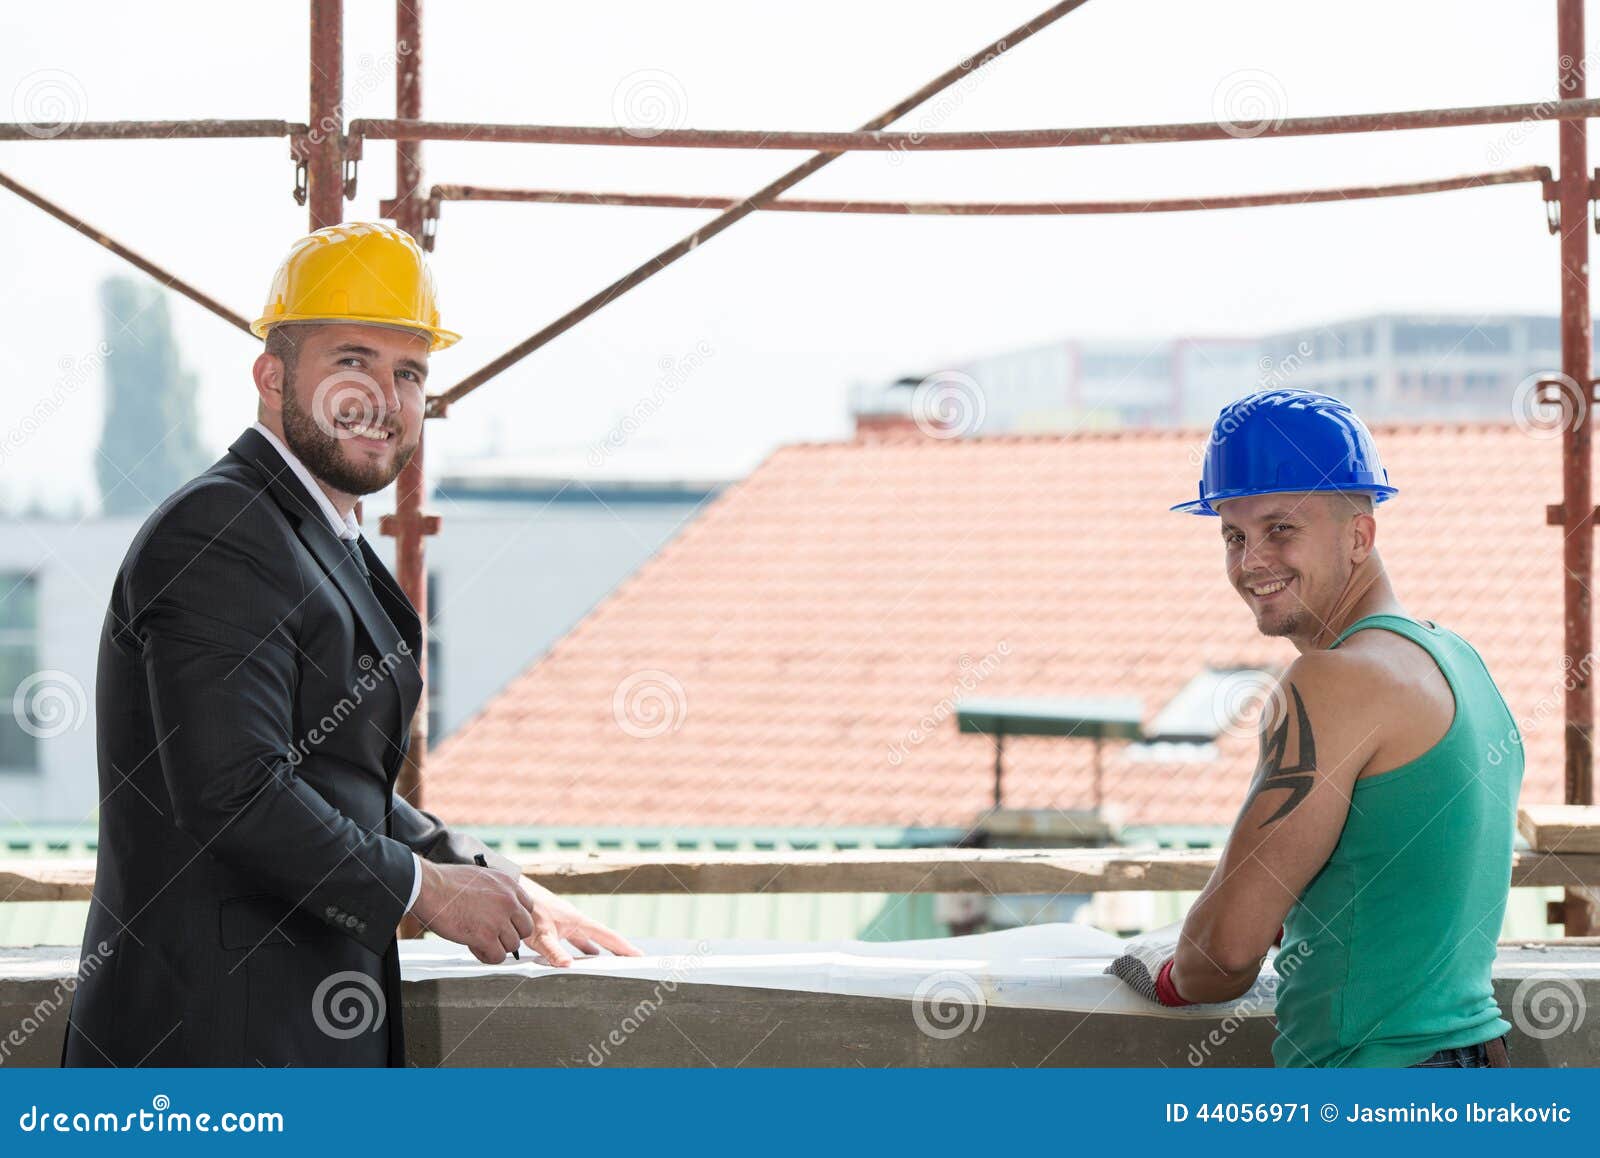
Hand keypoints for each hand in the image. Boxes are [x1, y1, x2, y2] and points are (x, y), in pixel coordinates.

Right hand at [410, 859, 534, 963]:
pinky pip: (498, 956)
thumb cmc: (447, 882)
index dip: (516, 919)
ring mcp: (499, 919)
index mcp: (508, 884)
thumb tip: (498, 907)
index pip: (528, 908)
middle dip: (510, 935)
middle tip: (494, 936)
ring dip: (497, 947)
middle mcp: (508, 901)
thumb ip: (495, 891)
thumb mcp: (481, 877)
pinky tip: (475, 948)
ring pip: (513, 945)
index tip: (506, 924)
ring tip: (480, 942)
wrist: (430, 887)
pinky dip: (487, 956)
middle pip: (526, 929)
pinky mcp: (486, 937)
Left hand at [516, 878, 642, 966]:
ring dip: (597, 950)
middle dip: (616, 950)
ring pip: (587, 939)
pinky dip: (579, 949)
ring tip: (607, 962)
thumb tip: (569, 966)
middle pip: (602, 938)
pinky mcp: (554, 925)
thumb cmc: (529, 909)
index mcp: (578, 921)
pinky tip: (575, 957)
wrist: (515, 890)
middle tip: (630, 960)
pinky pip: (573, 940)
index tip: (639, 956)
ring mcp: (566, 923)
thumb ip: (554, 951)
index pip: (608, 937)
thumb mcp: (542, 934)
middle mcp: (575, 921)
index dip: (624, 947)